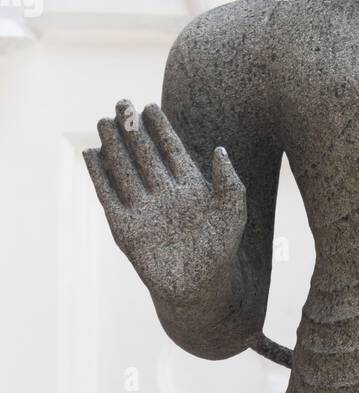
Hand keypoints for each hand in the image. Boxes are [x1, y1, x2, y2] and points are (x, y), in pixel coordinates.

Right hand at [83, 100, 246, 303]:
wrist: (199, 289)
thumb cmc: (220, 250)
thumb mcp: (232, 211)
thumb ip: (229, 181)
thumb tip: (220, 149)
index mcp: (188, 186)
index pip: (170, 149)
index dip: (160, 128)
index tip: (149, 106)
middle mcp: (162, 193)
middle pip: (143, 154)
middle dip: (132, 129)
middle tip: (120, 103)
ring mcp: (142, 209)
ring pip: (124, 170)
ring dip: (113, 147)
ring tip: (102, 122)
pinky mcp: (125, 228)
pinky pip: (108, 197)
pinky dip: (98, 176)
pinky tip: (91, 155)